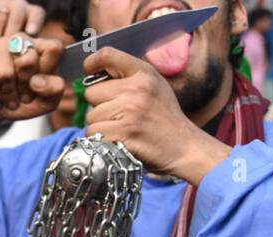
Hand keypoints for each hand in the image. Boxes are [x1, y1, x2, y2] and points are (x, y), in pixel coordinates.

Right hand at [0, 33, 66, 122]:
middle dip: (23, 87)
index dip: (47, 70)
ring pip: (6, 73)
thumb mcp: (44, 102)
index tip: (38, 82)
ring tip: (8, 98)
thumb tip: (37, 80)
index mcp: (40, 48)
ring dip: (7, 93)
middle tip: (22, 94)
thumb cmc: (19, 102)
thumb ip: (54, 90)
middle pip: (28, 60)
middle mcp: (20, 40)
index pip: (54, 48)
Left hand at [83, 47, 231, 183]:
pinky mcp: (123, 133)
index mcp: (144, 73)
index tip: (89, 70)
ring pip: (90, 117)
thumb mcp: (154, 87)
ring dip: (100, 126)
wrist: (183, 146)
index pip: (107, 55)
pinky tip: (119, 140)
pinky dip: (101, 140)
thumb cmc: (163, 118)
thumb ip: (128, 78)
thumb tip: (94, 75)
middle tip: (119, 115)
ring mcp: (130, 111)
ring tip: (122, 129)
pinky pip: (93, 134)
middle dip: (99, 106)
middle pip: (91, 93)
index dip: (92, 62)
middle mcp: (136, 89)